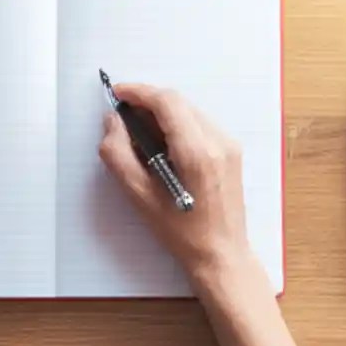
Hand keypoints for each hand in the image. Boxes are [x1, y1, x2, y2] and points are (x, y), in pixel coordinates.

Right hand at [98, 83, 252, 279]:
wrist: (221, 254)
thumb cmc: (180, 232)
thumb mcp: (139, 196)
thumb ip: (118, 154)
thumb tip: (113, 121)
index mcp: (196, 153)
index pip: (167, 102)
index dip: (139, 92)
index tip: (117, 95)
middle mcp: (218, 141)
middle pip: (178, 102)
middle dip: (148, 103)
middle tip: (124, 120)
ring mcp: (229, 144)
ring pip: (189, 110)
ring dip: (163, 114)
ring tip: (142, 138)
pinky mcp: (232, 150)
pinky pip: (200, 124)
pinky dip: (178, 125)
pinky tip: (164, 148)